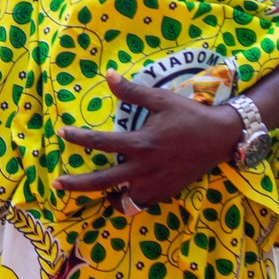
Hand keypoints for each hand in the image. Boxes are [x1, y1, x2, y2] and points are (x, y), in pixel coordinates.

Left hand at [56, 71, 243, 206]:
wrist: (222, 137)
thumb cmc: (190, 115)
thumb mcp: (161, 99)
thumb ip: (132, 91)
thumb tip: (108, 75)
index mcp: (141, 144)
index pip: (101, 142)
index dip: (77, 137)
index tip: (60, 132)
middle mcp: (146, 168)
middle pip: (103, 182)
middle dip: (77, 185)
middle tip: (56, 184)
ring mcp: (157, 184)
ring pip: (124, 201)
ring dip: (108, 198)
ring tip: (97, 194)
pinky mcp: (168, 192)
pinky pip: (143, 203)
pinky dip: (131, 201)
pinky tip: (124, 194)